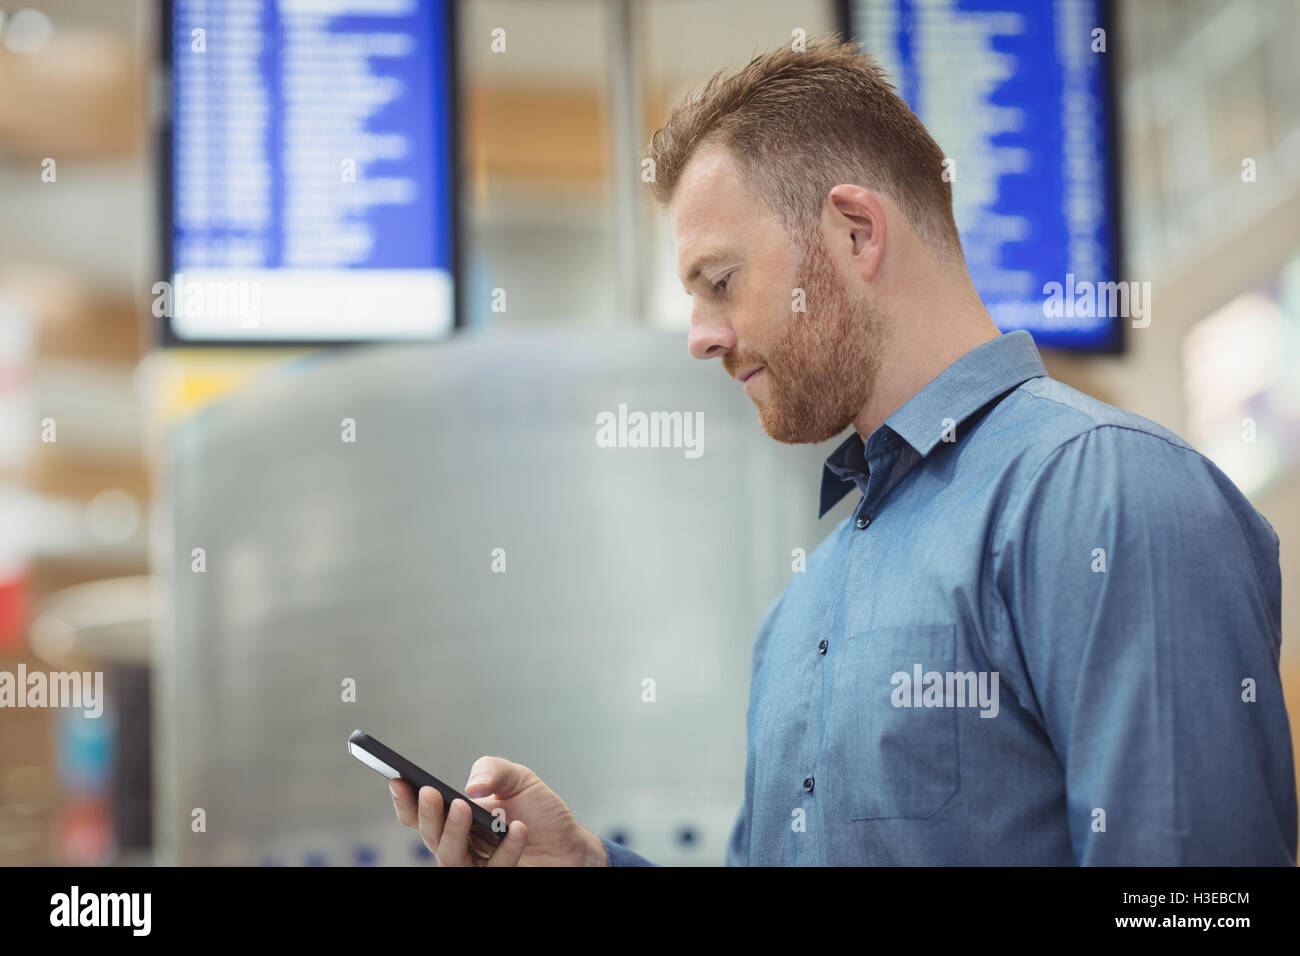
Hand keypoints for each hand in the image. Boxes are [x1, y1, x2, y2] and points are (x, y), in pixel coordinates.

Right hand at [389, 756, 607, 866]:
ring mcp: (476, 863)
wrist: (568, 841)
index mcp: (455, 817)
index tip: (397, 780)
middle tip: (431, 793)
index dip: (405, 800)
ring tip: (465, 808)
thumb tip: (471, 786)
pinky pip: (493, 868)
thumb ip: (493, 770)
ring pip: (450, 857)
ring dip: (453, 832)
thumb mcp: (519, 778)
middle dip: (427, 813)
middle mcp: (460, 842)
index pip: (419, 813)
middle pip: (429, 834)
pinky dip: (506, 848)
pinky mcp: (496, 876)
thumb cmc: (538, 810)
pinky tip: (517, 828)